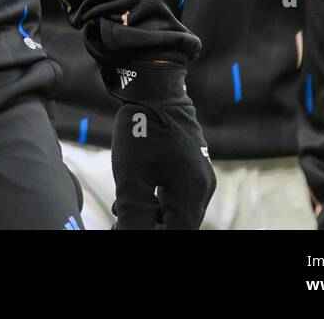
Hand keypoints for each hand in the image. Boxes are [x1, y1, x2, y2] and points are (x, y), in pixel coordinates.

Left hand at [108, 63, 216, 228]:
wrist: (154, 87)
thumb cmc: (140, 129)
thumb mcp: (131, 176)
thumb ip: (133, 214)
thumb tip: (127, 234)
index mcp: (192, 195)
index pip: (177, 233)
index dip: (151, 235)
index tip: (123, 228)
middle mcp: (203, 188)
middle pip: (179, 224)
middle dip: (150, 225)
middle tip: (119, 219)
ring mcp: (201, 175)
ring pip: (178, 210)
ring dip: (152, 215)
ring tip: (121, 208)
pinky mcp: (194, 164)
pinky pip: (179, 193)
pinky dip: (158, 199)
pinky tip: (136, 192)